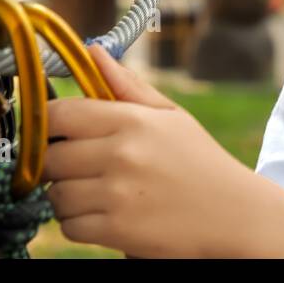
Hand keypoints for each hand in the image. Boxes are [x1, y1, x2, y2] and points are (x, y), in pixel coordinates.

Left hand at [42, 45, 256, 257]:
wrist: (234, 214)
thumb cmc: (199, 161)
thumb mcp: (171, 116)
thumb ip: (126, 86)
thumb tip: (93, 52)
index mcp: (131, 120)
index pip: (59, 115)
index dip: (49, 125)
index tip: (57, 135)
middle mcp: (121, 154)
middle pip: (50, 158)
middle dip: (57, 165)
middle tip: (78, 169)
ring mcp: (117, 194)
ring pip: (56, 195)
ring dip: (66, 198)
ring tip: (94, 194)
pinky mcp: (117, 230)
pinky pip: (69, 227)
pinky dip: (79, 225)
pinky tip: (103, 216)